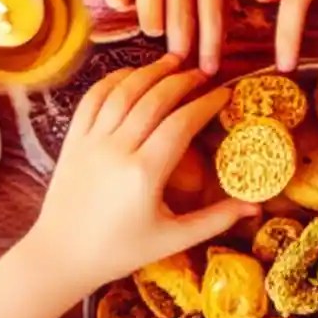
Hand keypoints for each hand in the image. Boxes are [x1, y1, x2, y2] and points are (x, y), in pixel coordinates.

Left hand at [30, 55, 257, 295]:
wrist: (62, 256)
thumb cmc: (121, 251)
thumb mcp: (174, 239)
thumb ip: (216, 219)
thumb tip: (256, 205)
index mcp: (144, 173)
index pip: (181, 123)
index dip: (205, 104)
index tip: (224, 94)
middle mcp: (116, 149)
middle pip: (154, 99)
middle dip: (182, 81)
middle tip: (203, 74)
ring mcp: (91, 141)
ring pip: (123, 92)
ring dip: (150, 72)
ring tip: (173, 62)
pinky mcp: (73, 140)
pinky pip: (93, 98)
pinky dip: (114, 80)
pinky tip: (132, 74)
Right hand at [104, 0, 226, 72]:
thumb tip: (221, 28)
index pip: (214, 13)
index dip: (212, 47)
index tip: (210, 71)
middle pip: (181, 20)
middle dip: (182, 49)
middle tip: (180, 61)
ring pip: (148, 14)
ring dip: (154, 27)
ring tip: (157, 25)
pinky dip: (120, 4)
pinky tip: (127, 1)